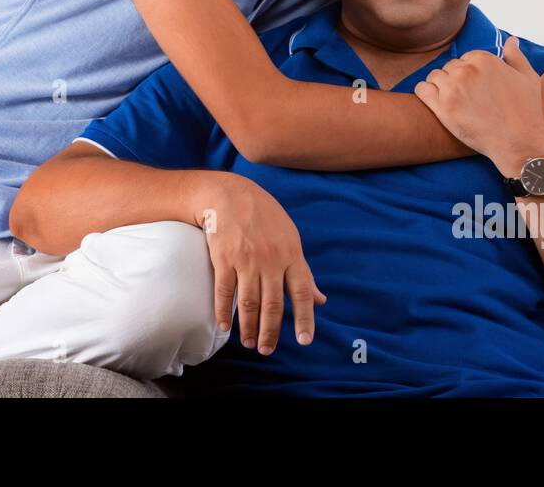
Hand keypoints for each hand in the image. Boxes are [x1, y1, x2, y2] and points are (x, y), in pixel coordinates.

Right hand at [190, 173, 326, 355]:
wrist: (229, 194)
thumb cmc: (264, 216)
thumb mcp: (291, 238)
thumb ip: (304, 272)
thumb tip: (320, 300)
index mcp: (291, 255)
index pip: (302, 293)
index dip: (305, 318)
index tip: (304, 341)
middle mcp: (271, 260)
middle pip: (273, 304)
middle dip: (270, 331)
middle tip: (266, 350)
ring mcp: (246, 259)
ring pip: (248, 303)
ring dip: (248, 327)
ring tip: (248, 343)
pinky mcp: (223, 258)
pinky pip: (224, 291)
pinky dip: (223, 311)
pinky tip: (224, 326)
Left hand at [412, 36, 543, 170]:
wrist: (520, 142)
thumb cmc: (528, 111)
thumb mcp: (528, 77)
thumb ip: (515, 56)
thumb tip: (511, 40)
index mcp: (484, 59)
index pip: (465, 59)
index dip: (470, 74)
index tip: (476, 89)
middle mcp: (467, 70)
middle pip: (449, 68)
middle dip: (455, 81)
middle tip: (466, 100)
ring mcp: (453, 88)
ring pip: (434, 77)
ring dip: (440, 87)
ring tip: (452, 103)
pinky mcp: (443, 108)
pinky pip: (422, 90)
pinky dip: (425, 94)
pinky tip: (434, 103)